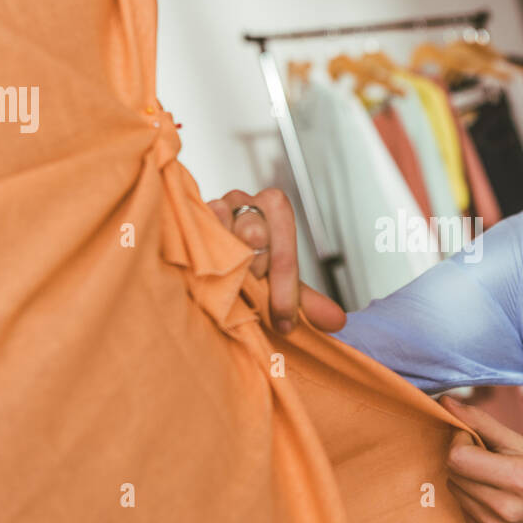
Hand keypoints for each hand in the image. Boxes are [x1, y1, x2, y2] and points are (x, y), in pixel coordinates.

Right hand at [206, 187, 346, 333]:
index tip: (284, 321)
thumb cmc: (245, 266)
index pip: (285, 242)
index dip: (286, 286)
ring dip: (227, 262)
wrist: (204, 258)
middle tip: (250, 288)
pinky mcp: (185, 214)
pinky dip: (201, 254)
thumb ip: (304, 302)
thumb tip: (337, 322)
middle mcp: (243, 200)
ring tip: (226, 280)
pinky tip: (203, 274)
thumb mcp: (277, 286)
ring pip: (224, 228)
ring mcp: (211, 204)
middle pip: (255, 230)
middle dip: (255, 268)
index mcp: (273, 207)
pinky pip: (195, 229)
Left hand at [439, 394, 522, 522]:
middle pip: (453, 472)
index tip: (475, 436)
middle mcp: (505, 508)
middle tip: (488, 454)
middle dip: (463, 456)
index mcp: (518, 479)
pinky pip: (461, 506)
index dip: (460, 440)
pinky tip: (494, 494)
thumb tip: (446, 403)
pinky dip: (471, 495)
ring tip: (494, 475)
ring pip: (454, 488)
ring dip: (466, 476)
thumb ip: (482, 422)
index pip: (458, 457)